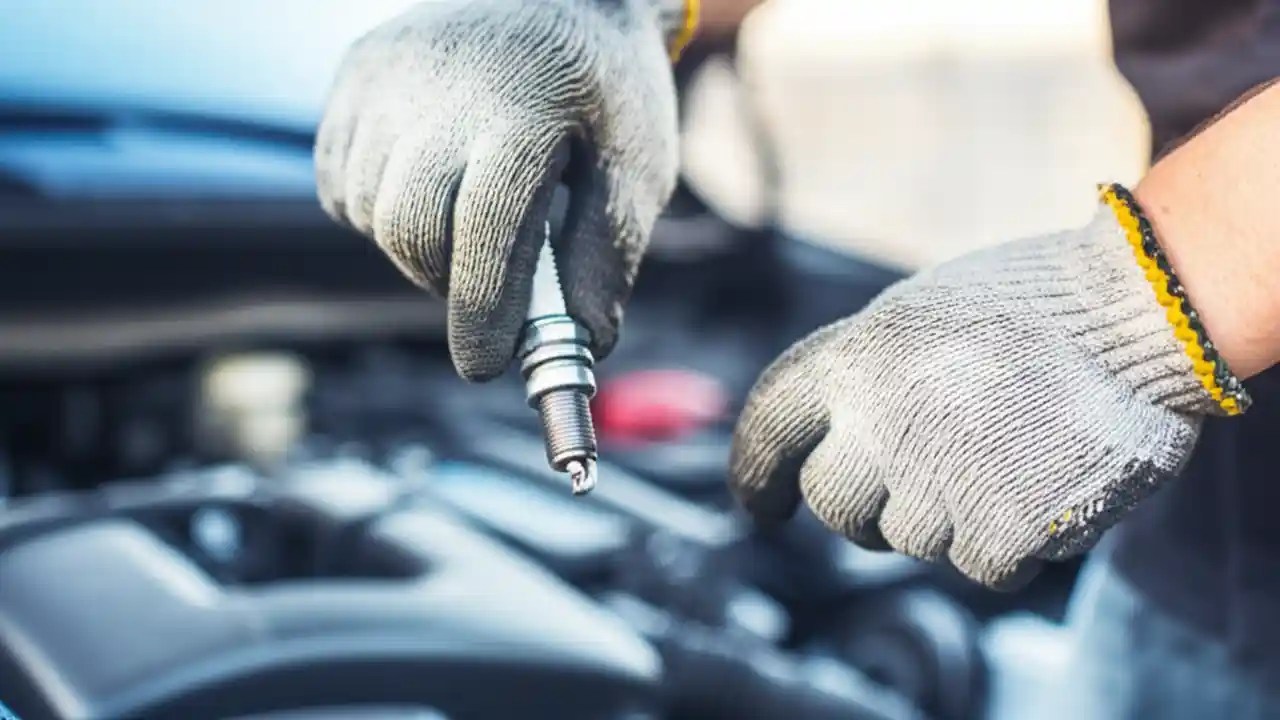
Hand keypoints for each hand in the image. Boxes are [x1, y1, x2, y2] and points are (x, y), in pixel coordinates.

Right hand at [315, 0, 688, 379]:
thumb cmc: (608, 89)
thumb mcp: (637, 169)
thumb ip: (607, 258)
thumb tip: (583, 344)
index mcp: (526, 110)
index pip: (483, 231)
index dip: (481, 312)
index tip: (487, 366)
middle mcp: (441, 86)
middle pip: (411, 229)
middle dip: (449, 283)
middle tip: (489, 289)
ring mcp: (388, 74)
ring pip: (372, 212)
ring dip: (417, 245)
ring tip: (470, 215)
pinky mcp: (357, 72)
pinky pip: (343, 180)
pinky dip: (380, 208)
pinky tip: (432, 183)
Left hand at [729, 206, 1223, 588]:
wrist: (1142, 311)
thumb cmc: (1028, 305)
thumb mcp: (915, 315)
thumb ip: (859, 377)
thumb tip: (826, 444)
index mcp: (851, 360)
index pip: (767, 430)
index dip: (754, 475)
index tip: (760, 506)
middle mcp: (878, 425)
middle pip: (832, 504)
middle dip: (862, 503)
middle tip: (920, 473)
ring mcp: (936, 481)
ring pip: (906, 539)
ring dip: (945, 514)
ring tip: (1004, 451)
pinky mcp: (999, 530)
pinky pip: (976, 566)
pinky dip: (1008, 539)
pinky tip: (1040, 483)